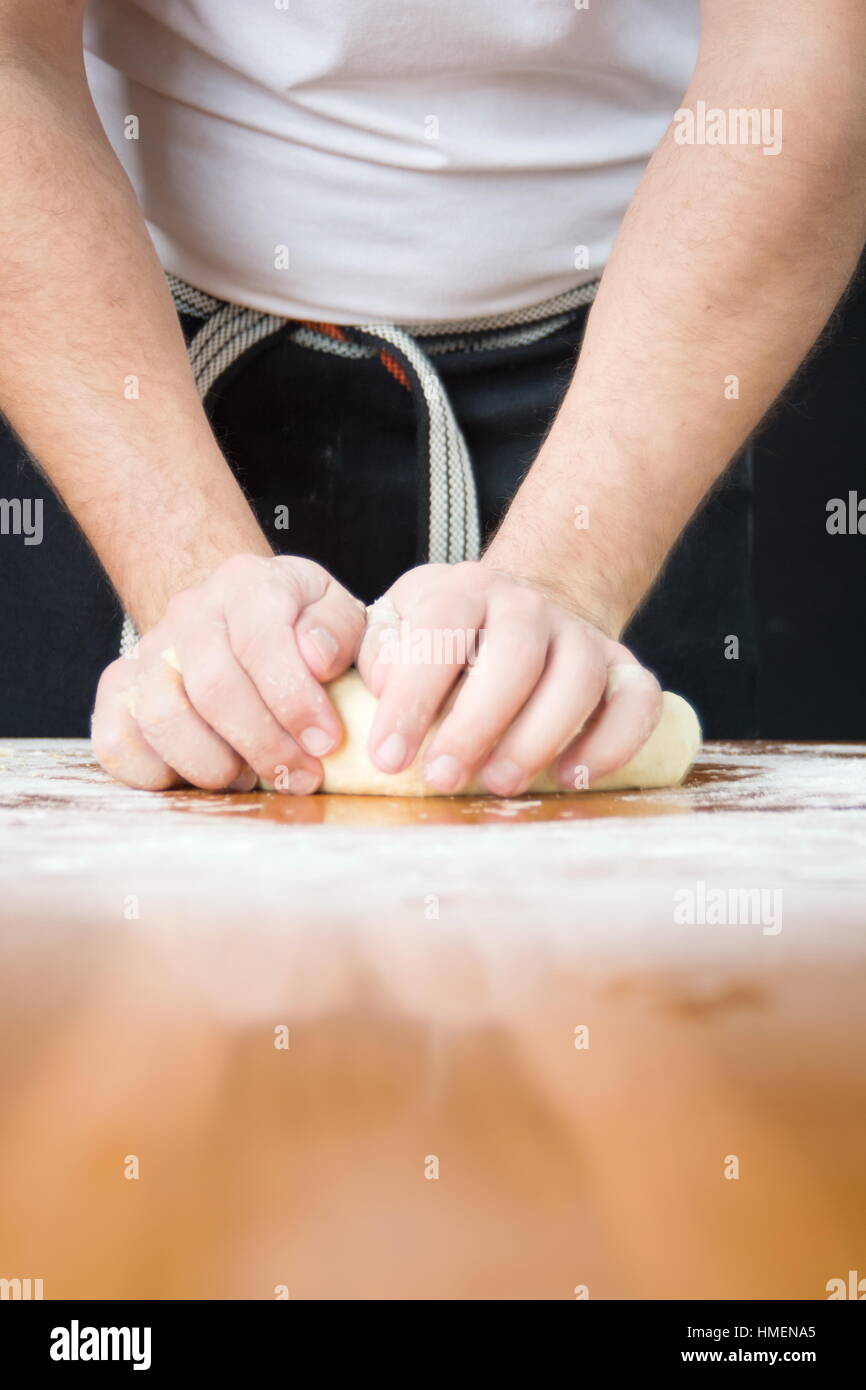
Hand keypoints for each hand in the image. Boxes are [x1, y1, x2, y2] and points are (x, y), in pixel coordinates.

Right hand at [92, 555, 365, 790]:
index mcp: (248, 584)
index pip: (262, 643)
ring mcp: (147, 650)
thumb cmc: (300, 630)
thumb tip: (316, 659)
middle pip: (213, 688)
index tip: (325, 742)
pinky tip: (199, 778)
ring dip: (213, 766)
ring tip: (248, 776)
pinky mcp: (119, 688)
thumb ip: (338, 631)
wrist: (240, 620)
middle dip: (263, 745)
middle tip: (299, 776)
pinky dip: (155, 774)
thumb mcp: (339, 617)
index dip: (295, 702)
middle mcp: (190, 612)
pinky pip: (117, 741)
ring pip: (161, 719)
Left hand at [357, 560, 661, 794]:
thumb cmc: (447, 635)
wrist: (526, 609)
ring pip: (577, 680)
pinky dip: (612, 743)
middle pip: (514, 659)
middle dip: (475, 725)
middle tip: (442, 778)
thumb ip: (380, 650)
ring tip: (499, 784)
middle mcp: (529, 606)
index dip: (412, 698)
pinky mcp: (623, 668)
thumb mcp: (400, 622)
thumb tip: (381, 688)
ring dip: (538, 738)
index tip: (388, 758)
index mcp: (466, 590)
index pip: (439, 633)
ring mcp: (581, 635)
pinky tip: (572, 777)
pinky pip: (637, 702)